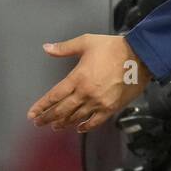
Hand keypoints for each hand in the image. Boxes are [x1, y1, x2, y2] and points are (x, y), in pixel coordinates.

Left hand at [28, 34, 149, 131]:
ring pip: (76, 117)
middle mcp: (85, 93)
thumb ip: (64, 48)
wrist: (139, 56)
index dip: (42, 106)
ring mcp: (98, 103)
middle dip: (48, 118)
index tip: (32, 114)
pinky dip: (85, 126)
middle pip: (62, 110)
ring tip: (55, 127)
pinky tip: (79, 128)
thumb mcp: (86, 42)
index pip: (54, 96)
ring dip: (63, 123)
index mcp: (77, 77)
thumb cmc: (112, 48)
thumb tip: (46, 48)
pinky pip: (95, 121)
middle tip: (38, 123)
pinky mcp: (111, 108)